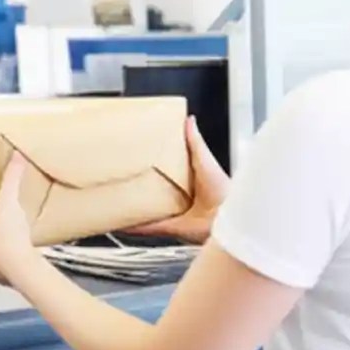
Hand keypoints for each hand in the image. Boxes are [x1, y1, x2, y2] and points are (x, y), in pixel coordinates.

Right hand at [125, 116, 230, 244]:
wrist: (229, 217)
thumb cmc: (224, 190)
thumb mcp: (205, 160)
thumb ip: (195, 142)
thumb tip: (189, 120)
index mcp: (192, 181)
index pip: (169, 171)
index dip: (155, 166)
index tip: (139, 157)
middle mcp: (184, 199)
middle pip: (157, 192)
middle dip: (142, 188)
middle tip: (124, 179)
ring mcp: (177, 215)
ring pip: (151, 211)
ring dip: (137, 209)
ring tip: (119, 201)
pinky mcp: (172, 229)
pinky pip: (150, 228)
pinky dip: (136, 228)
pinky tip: (123, 224)